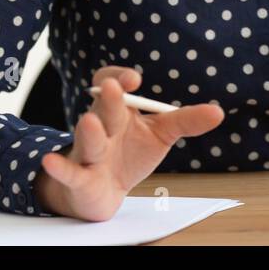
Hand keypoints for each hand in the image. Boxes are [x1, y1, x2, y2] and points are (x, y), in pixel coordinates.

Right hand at [36, 66, 224, 220]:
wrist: (104, 192)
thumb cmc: (130, 154)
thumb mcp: (160, 135)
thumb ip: (186, 121)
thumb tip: (218, 112)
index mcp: (117, 110)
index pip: (110, 82)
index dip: (119, 77)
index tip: (134, 80)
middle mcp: (99, 126)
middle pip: (102, 109)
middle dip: (109, 101)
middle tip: (116, 89)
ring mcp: (87, 153)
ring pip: (87, 140)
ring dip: (89, 132)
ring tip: (90, 122)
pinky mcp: (79, 179)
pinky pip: (69, 172)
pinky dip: (60, 167)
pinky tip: (50, 160)